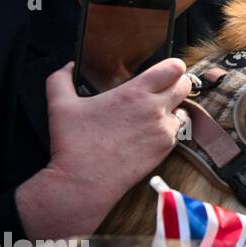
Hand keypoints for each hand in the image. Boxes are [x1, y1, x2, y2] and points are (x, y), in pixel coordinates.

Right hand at [16, 60, 192, 237]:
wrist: (84, 181)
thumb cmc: (73, 143)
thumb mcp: (60, 105)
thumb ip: (60, 79)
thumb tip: (68, 66)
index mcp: (134, 93)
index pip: (173, 68)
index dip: (173, 66)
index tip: (166, 69)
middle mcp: (155, 109)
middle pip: (185, 85)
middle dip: (178, 83)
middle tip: (163, 88)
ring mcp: (164, 130)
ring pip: (183, 109)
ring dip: (172, 108)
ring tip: (153, 113)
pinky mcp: (166, 148)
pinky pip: (177, 131)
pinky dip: (168, 128)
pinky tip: (149, 132)